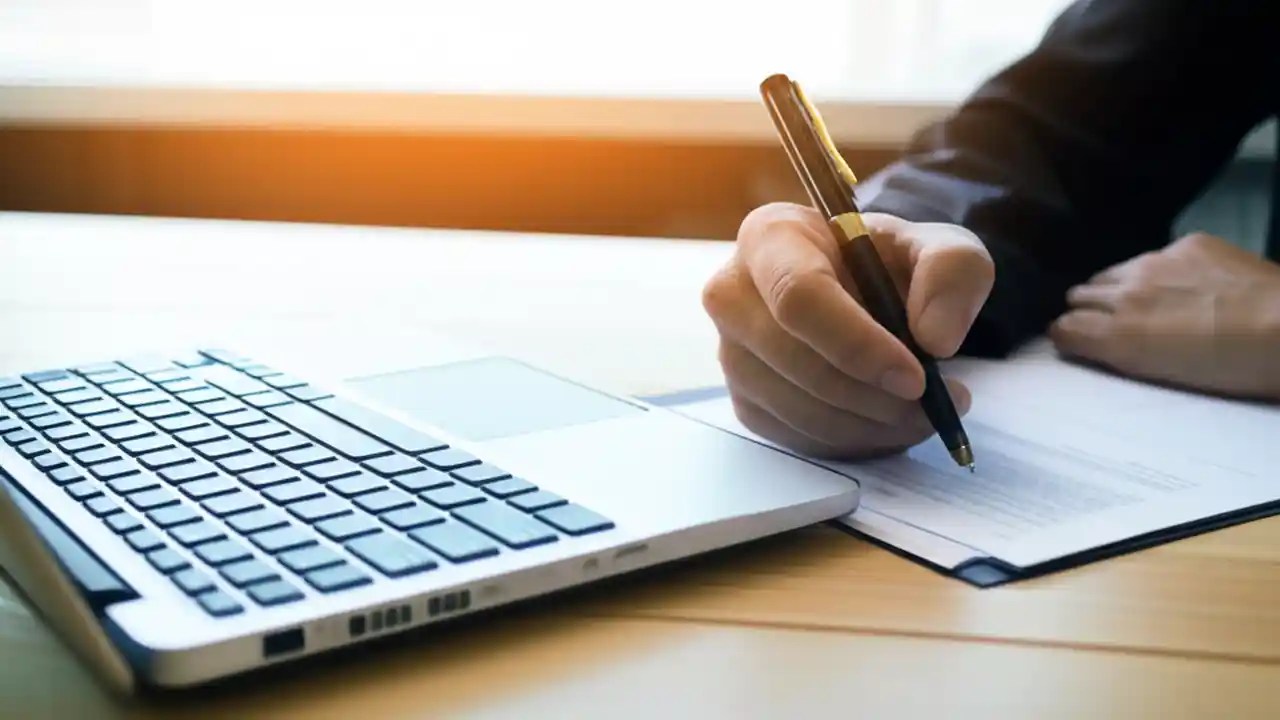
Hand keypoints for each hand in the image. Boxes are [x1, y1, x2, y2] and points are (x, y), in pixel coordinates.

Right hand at [701, 203, 993, 459]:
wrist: (869, 293)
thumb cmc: (892, 264)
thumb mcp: (943, 248)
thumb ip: (953, 273)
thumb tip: (935, 339)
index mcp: (771, 236)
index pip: (798, 295)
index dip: (857, 344)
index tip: (915, 377)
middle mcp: (733, 293)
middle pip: (794, 360)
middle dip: (871, 394)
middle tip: (932, 404)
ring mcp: (731, 351)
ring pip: (796, 407)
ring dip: (869, 423)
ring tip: (921, 412)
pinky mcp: (745, 399)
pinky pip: (795, 437)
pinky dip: (851, 442)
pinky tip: (886, 421)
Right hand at [1052, 232, 1279, 399]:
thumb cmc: (1232, 368)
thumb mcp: (1160, 373)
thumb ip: (1117, 352)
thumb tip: (1090, 340)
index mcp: (1117, 334)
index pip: (1063, 327)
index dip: (1067, 335)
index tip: (1075, 342)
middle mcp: (1125, 293)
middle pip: (1078, 294)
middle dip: (1087, 308)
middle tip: (1109, 323)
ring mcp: (1155, 261)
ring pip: (1112, 271)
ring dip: (1117, 286)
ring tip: (1144, 301)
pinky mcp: (1188, 243)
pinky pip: (1156, 254)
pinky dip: (1161, 269)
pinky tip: (1189, 283)